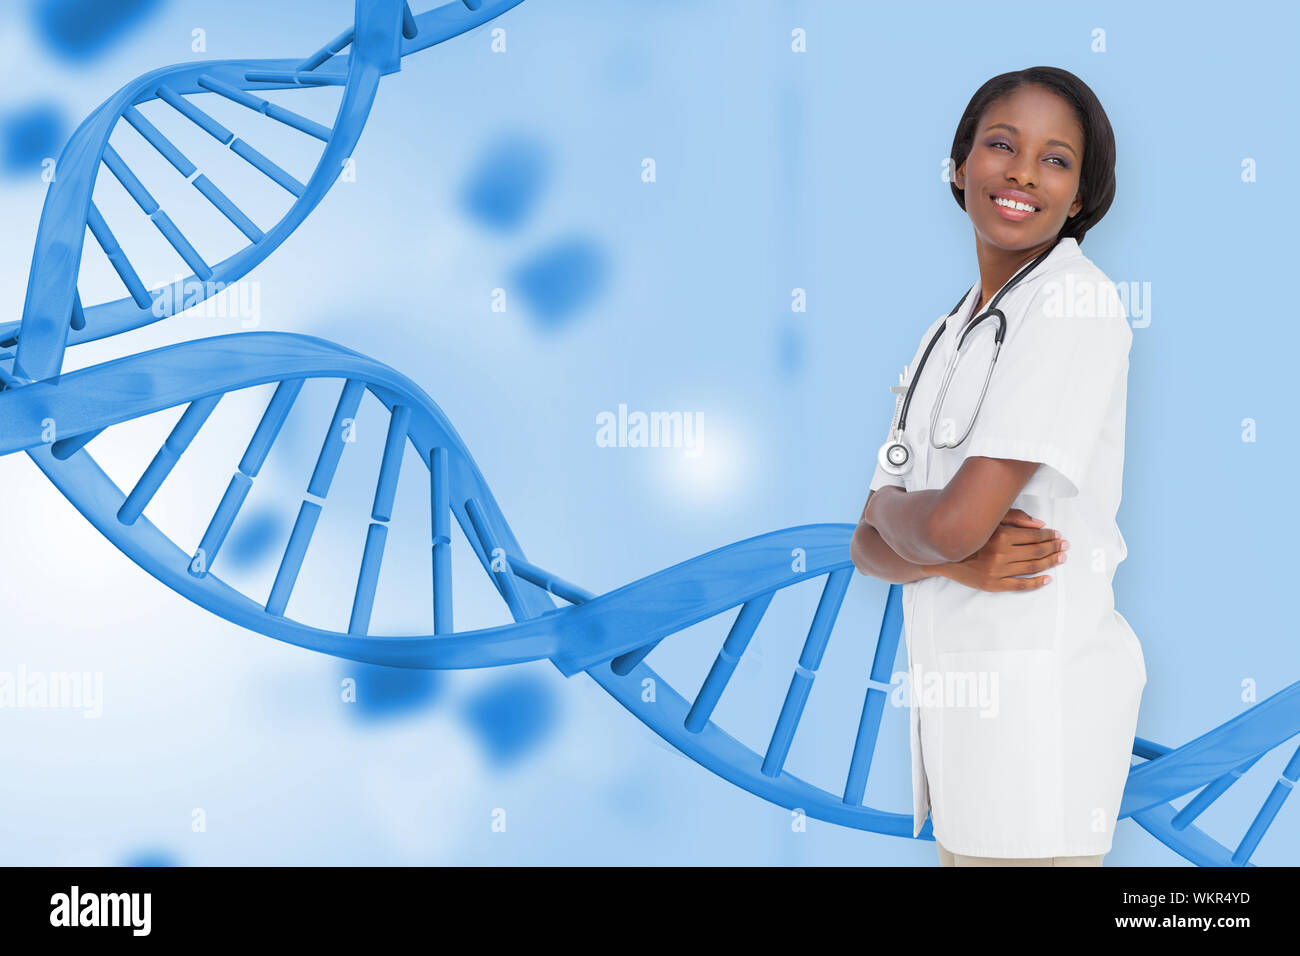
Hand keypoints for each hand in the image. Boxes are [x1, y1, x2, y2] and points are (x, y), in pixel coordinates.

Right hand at [927, 508, 1066, 591]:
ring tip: (1061, 558)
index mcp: (1000, 536)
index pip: (1033, 536)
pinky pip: (1020, 585)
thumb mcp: (989, 519)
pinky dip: (1036, 583)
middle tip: (1065, 546)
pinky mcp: (993, 584)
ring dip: (1050, 563)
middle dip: (1053, 548)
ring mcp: (997, 571)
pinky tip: (1047, 579)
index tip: (1058, 535)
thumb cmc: (968, 534)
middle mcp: (1000, 554)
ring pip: (1032, 568)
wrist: (943, 555)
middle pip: (1036, 552)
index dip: (1049, 535)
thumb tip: (1040, 524)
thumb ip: (1015, 518)